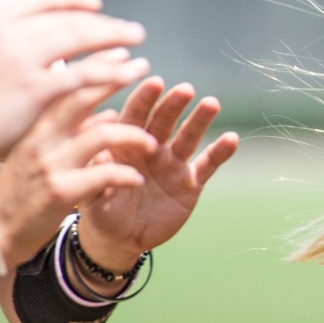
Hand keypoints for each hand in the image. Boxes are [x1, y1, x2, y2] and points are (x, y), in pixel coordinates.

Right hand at [0, 0, 148, 169]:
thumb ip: (4, 39)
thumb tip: (33, 30)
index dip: (75, 1)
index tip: (96, 6)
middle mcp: (8, 33)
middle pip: (68, 17)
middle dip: (103, 22)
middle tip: (129, 29)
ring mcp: (22, 59)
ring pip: (81, 38)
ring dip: (115, 37)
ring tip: (137, 41)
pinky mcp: (36, 88)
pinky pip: (85, 73)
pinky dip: (113, 70)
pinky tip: (131, 71)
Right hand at [0, 63, 158, 266]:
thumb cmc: (16, 193)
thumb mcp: (38, 155)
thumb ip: (74, 133)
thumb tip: (109, 113)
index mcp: (36, 127)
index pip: (67, 86)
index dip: (95, 66)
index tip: (121, 53)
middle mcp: (41, 139)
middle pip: (82, 98)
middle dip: (118, 85)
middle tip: (151, 80)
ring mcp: (50, 164)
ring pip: (102, 135)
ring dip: (133, 137)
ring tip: (151, 143)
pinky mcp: (60, 192)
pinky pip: (104, 174)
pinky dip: (125, 174)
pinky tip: (136, 179)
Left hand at [76, 78, 238, 272]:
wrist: (120, 239)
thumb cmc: (100, 210)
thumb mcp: (91, 193)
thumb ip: (96, 172)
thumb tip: (96, 150)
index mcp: (125, 145)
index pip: (134, 117)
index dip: (144, 100)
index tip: (154, 83)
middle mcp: (151, 148)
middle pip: (164, 120)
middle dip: (173, 104)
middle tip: (184, 89)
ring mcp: (173, 163)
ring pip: (188, 137)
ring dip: (200, 120)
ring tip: (211, 103)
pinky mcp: (191, 183)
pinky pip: (207, 164)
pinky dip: (220, 152)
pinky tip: (232, 139)